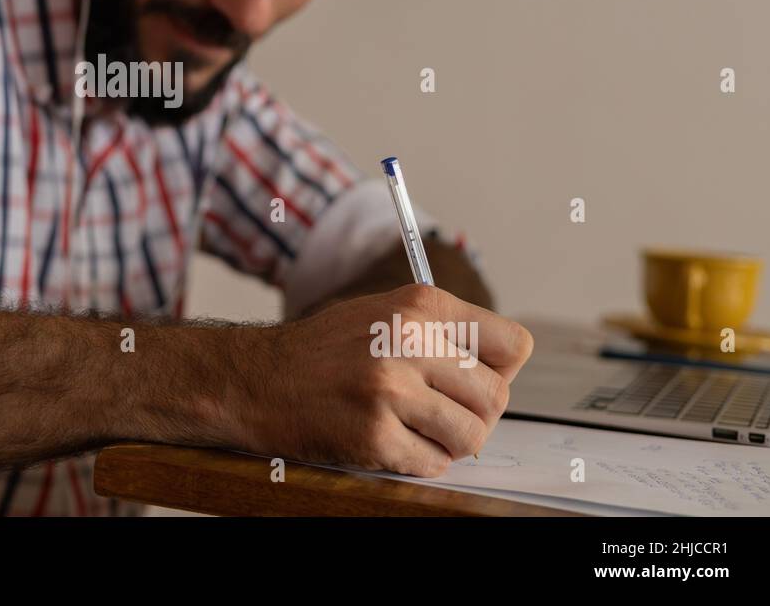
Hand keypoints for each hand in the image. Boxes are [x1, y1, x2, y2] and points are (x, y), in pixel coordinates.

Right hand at [230, 283, 532, 476]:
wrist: (255, 379)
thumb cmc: (321, 351)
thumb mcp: (384, 313)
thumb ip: (442, 331)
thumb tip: (504, 368)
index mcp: (419, 305)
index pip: (514, 344)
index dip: (501, 369)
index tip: (475, 379)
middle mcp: (409, 341)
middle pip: (496, 396)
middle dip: (475, 414)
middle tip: (441, 414)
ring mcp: (391, 390)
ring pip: (473, 435)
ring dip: (450, 443)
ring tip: (416, 429)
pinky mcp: (374, 435)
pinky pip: (433, 464)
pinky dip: (419, 461)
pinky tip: (390, 442)